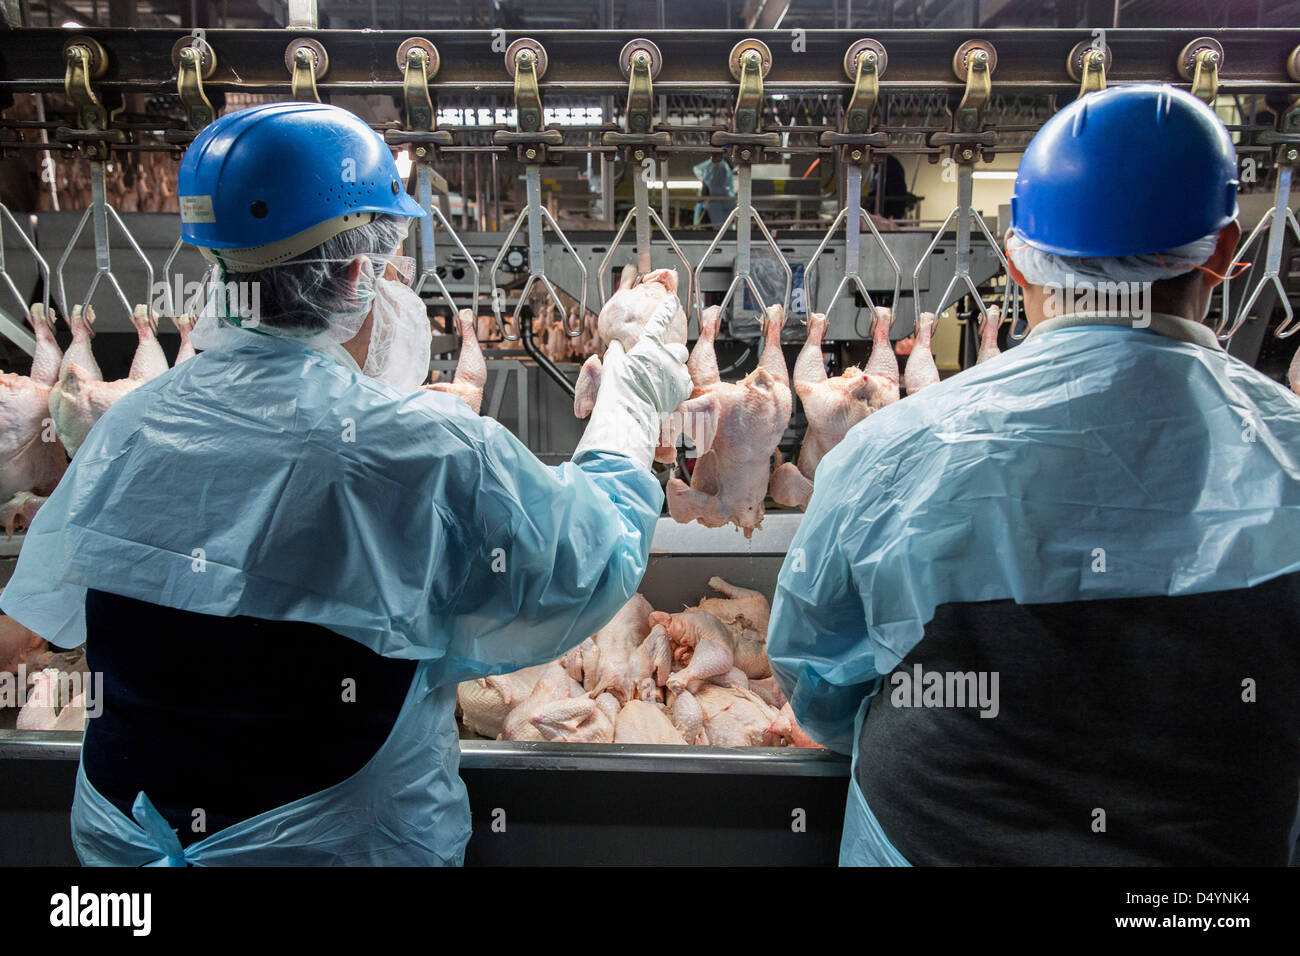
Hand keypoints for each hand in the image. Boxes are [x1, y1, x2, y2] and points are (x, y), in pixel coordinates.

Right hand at [570, 294, 691, 467]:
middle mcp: (665, 356)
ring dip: (675, 370)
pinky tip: (667, 391)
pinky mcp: (682, 388)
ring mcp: (676, 372)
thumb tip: (615, 344)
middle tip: (661, 363)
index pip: (660, 321)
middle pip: (679, 348)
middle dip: (672, 354)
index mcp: (648, 346)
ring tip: (661, 382)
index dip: (667, 310)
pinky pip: (685, 381)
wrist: (630, 413)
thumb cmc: (619, 390)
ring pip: (682, 366)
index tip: (673, 302)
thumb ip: (615, 351)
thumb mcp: (611, 365)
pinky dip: (679, 384)